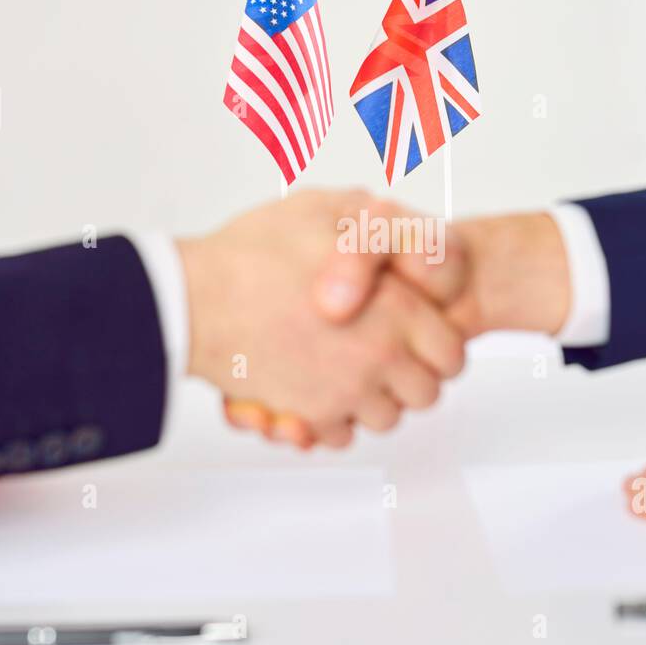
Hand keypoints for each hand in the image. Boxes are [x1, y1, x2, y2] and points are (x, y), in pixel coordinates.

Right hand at [224, 210, 575, 443]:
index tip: (416, 331)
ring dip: (374, 398)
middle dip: (410, 375)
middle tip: (385, 350)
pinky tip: (319, 386)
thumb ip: (391, 230)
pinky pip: (340, 434)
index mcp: (398, 312)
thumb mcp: (337, 210)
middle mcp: (379, 361)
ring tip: (349, 366)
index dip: (437, 341)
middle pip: (425, 394)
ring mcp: (343, 394)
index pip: (451, 354)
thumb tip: (420, 264)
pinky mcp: (308, 417)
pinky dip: (334, 419)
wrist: (193, 301)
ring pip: (385, 418)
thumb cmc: (258, 253)